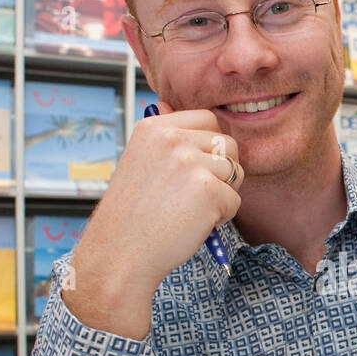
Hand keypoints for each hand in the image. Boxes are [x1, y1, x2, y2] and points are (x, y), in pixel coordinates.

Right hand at [71, 97, 244, 300]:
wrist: (121, 253)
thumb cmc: (133, 214)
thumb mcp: (139, 160)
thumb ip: (162, 136)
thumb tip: (166, 102)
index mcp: (154, 127)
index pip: (208, 119)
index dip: (210, 147)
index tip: (193, 170)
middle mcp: (172, 138)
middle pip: (228, 143)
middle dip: (221, 170)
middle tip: (194, 195)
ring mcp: (191, 162)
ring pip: (235, 171)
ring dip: (222, 194)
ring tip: (191, 210)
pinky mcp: (208, 190)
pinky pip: (235, 200)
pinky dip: (222, 217)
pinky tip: (194, 224)